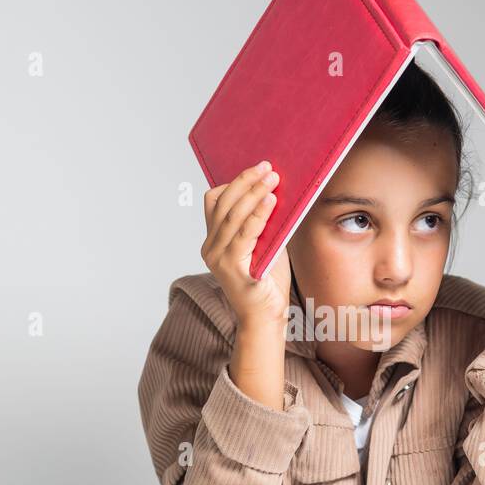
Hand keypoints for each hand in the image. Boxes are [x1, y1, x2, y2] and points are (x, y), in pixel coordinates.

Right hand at [201, 161, 291, 328]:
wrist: (266, 318)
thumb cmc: (267, 282)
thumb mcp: (264, 244)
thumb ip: (262, 223)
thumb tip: (274, 192)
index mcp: (213, 241)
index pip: (215, 202)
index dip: (234, 183)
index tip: (257, 169)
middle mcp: (210, 248)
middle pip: (223, 204)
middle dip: (245, 182)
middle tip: (266, 167)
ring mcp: (218, 259)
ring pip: (232, 216)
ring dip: (253, 193)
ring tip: (272, 178)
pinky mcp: (232, 269)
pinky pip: (245, 235)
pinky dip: (258, 215)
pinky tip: (271, 201)